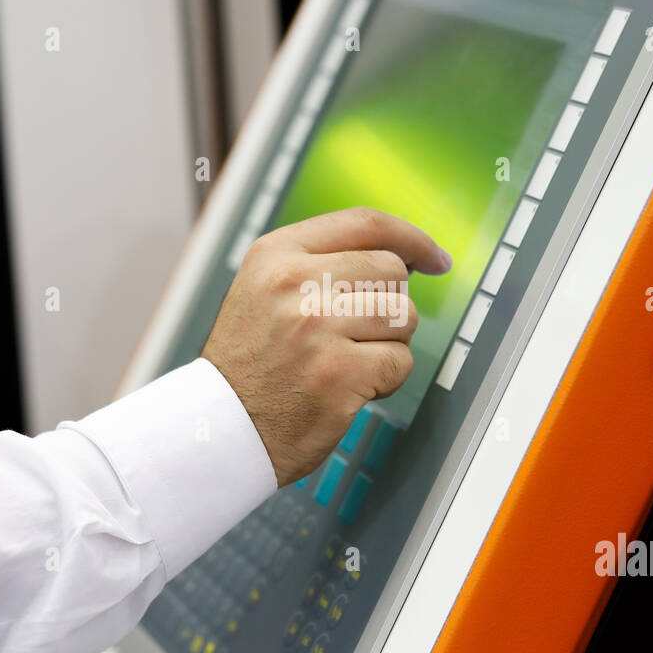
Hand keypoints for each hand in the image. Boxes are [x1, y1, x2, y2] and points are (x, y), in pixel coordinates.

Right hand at [202, 207, 451, 485]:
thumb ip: (322, 263)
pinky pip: (400, 362)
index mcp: (277, 254)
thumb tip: (403, 257)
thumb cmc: (251, 363)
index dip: (411, 238)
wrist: (219, 428)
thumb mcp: (265, 289)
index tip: (433, 257)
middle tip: (361, 333)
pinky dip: (386, 379)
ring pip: (404, 316)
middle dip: (392, 304)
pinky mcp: (339, 375)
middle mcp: (295, 284)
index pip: (365, 224)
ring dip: (390, 343)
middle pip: (392, 270)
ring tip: (349, 361)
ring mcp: (318, 329)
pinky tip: (350, 387)